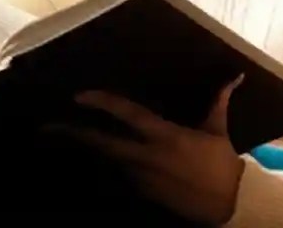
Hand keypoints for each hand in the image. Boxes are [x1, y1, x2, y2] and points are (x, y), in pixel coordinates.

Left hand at [50, 75, 246, 224]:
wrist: (229, 206)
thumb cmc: (222, 165)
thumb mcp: (217, 131)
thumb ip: (219, 102)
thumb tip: (235, 77)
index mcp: (165, 136)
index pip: (128, 115)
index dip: (102, 104)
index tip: (80, 96)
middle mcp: (147, 156)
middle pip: (103, 144)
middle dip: (74, 135)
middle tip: (47, 127)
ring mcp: (142, 178)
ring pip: (108, 160)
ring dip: (90, 149)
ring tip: (63, 136)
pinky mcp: (143, 194)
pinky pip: (121, 175)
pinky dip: (111, 165)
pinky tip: (98, 158)